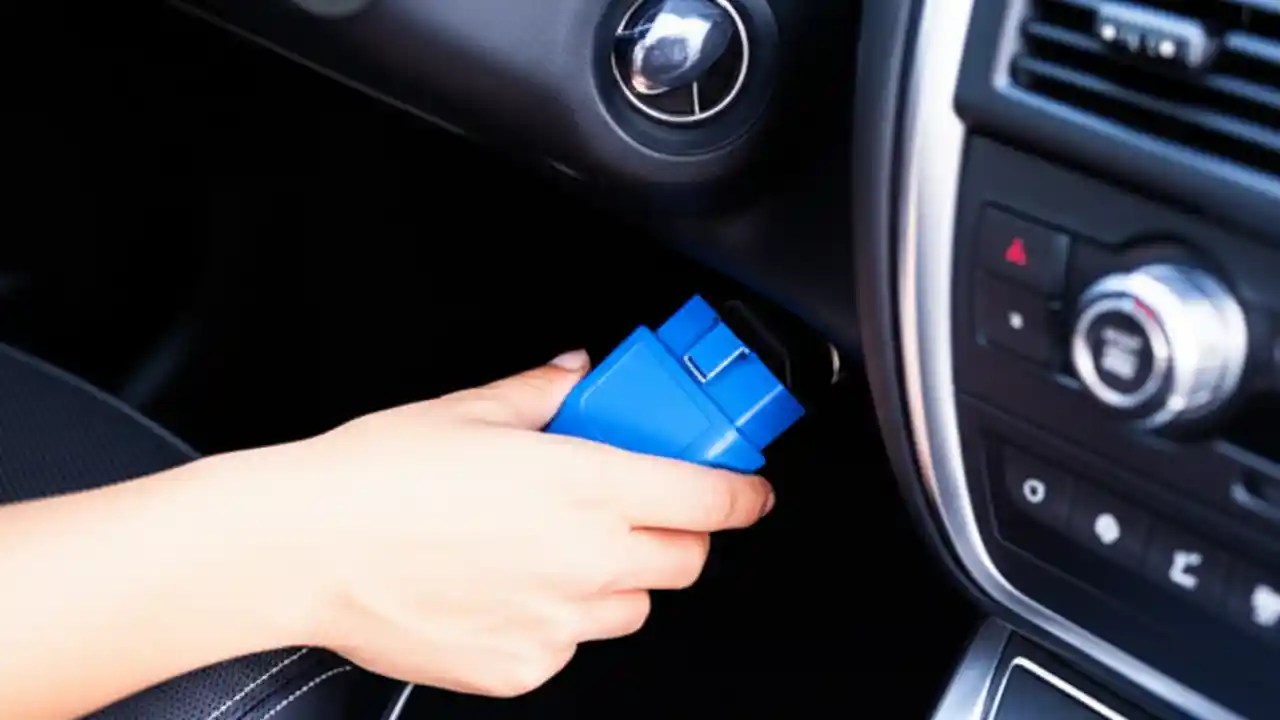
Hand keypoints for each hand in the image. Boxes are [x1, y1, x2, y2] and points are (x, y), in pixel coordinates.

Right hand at [250, 350, 774, 697]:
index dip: (742, 494)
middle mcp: (587, 560)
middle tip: (640, 511)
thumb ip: (545, 390)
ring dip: (620, 579)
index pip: (710, 498)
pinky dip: (561, 620)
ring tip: (562, 550)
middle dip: (678, 534)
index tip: (747, 492)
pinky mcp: (521, 666)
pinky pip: (571, 646)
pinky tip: (511, 587)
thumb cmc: (379, 476)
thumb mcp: (472, 409)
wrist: (303, 549)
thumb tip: (578, 374)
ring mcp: (557, 623)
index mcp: (589, 485)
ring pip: (632, 609)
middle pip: (686, 561)